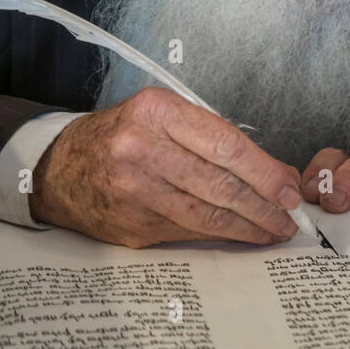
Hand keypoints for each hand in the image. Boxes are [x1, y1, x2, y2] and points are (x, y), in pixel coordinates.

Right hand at [28, 87, 303, 247]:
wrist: (59, 169)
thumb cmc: (122, 135)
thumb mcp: (161, 116)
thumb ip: (212, 136)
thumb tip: (273, 171)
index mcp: (155, 112)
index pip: (225, 144)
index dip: (264, 171)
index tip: (290, 187)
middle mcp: (141, 149)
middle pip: (219, 183)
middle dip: (264, 204)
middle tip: (290, 217)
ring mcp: (134, 191)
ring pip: (206, 214)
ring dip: (248, 226)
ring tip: (274, 230)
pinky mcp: (132, 225)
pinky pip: (187, 232)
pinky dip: (220, 236)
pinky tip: (241, 235)